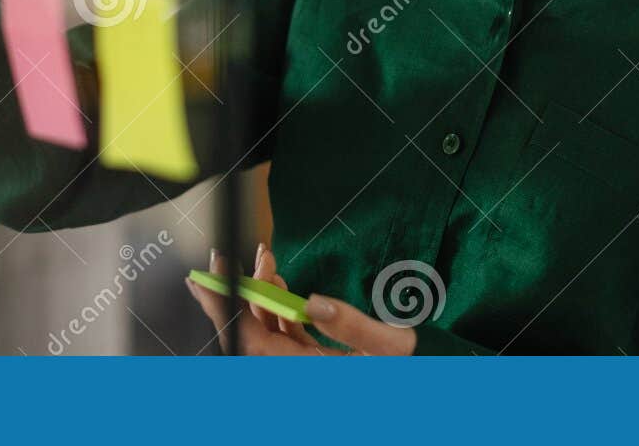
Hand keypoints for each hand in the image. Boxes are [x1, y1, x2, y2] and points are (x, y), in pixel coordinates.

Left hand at [185, 244, 416, 355]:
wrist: (431, 380)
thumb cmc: (415, 371)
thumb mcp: (392, 349)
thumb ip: (353, 327)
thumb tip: (312, 301)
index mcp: (309, 374)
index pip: (249, 343)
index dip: (224, 309)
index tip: (208, 279)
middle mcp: (298, 373)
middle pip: (248, 335)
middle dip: (233, 293)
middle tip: (218, 259)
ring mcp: (303, 366)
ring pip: (266, 328)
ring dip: (260, 292)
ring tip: (264, 257)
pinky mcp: (312, 358)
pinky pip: (283, 331)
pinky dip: (277, 303)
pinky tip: (279, 280)